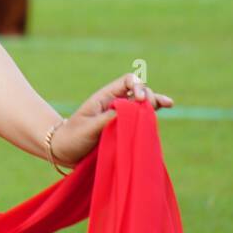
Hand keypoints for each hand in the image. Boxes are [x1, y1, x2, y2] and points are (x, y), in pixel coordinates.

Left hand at [46, 73, 173, 167]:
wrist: (64, 151)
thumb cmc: (72, 137)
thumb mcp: (87, 128)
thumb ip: (107, 119)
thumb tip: (129, 111)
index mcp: (105, 97)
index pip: (127, 81)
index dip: (137, 86)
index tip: (139, 99)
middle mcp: (115, 103)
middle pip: (138, 90)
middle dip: (148, 95)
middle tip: (148, 106)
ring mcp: (121, 114)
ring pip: (142, 103)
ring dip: (155, 102)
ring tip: (167, 103)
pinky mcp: (124, 127)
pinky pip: (141, 117)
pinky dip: (153, 112)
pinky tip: (166, 107)